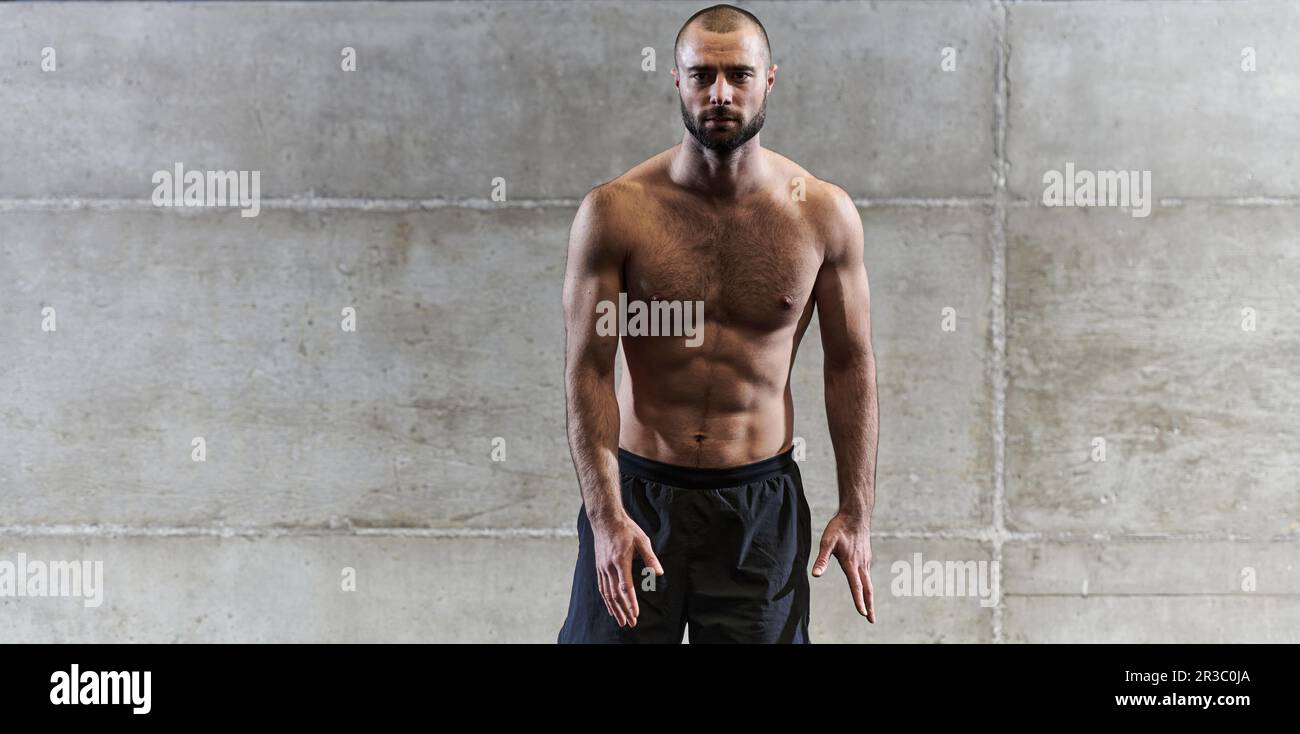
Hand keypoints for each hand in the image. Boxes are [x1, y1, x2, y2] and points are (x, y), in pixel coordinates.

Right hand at [590, 512, 664, 627]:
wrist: (605, 520)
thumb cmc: (626, 529)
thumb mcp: (642, 540)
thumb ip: (650, 558)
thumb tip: (659, 573)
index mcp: (620, 560)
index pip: (626, 586)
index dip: (631, 602)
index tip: (635, 614)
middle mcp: (609, 567)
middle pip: (616, 594)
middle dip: (624, 610)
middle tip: (631, 623)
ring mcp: (602, 568)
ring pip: (607, 594)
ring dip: (615, 609)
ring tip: (621, 621)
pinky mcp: (599, 568)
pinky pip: (602, 588)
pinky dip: (606, 600)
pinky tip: (611, 608)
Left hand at [811, 511, 875, 622]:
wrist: (856, 513)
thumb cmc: (839, 527)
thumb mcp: (827, 542)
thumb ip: (822, 559)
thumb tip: (816, 575)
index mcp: (852, 563)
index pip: (856, 586)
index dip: (859, 600)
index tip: (863, 614)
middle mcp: (861, 564)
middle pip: (868, 589)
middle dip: (869, 605)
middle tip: (871, 620)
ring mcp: (866, 560)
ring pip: (869, 582)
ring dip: (869, 596)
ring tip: (869, 608)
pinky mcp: (866, 555)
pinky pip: (868, 573)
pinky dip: (868, 584)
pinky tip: (865, 586)